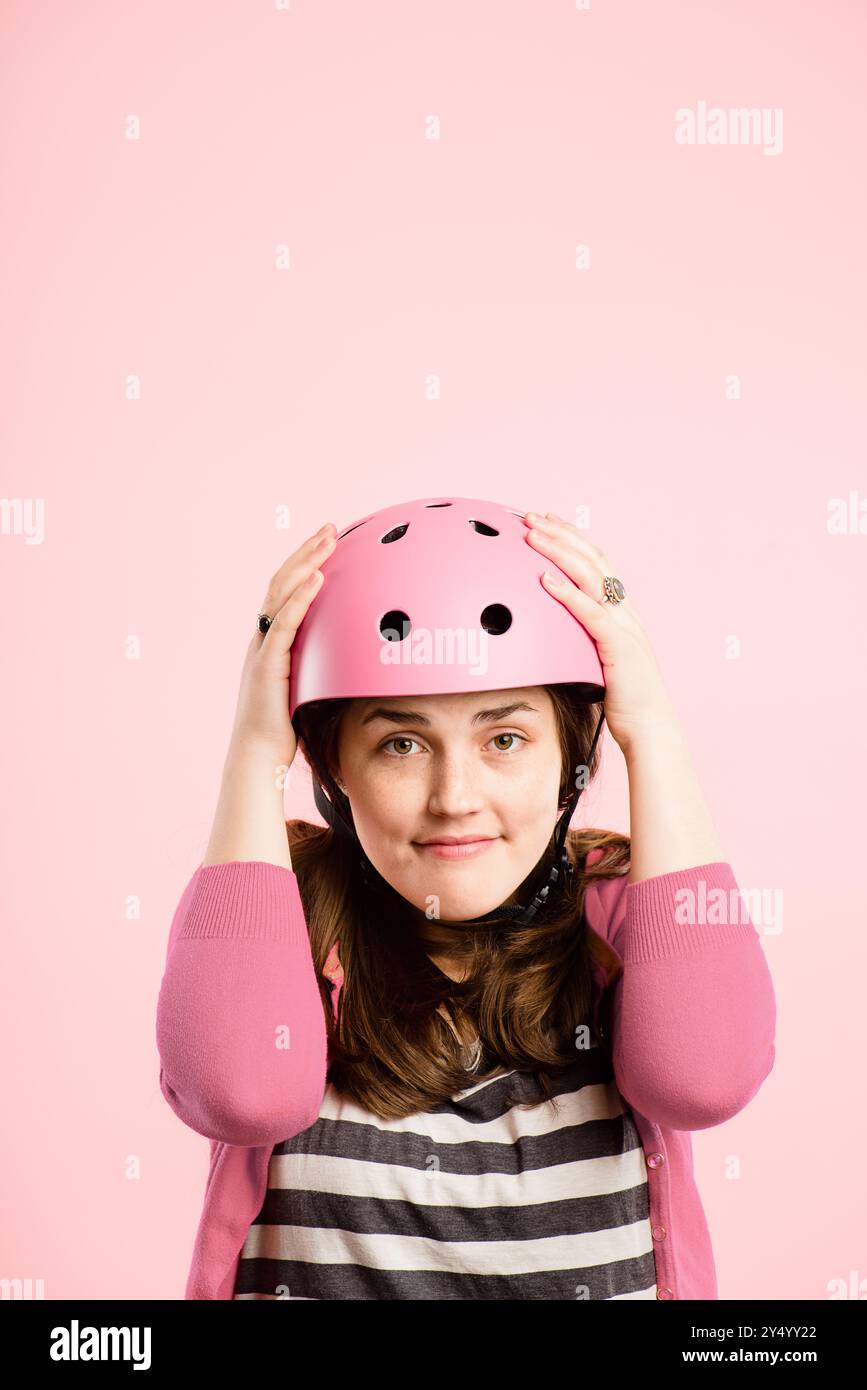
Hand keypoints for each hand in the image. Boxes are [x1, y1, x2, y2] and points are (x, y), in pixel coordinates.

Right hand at [228, 521, 336, 763]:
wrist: (259, 756)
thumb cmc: (284, 729)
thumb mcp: (308, 687)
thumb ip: (323, 665)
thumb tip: (357, 658)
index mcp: (271, 641)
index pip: (287, 591)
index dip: (305, 564)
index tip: (327, 542)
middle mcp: (263, 638)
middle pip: (283, 582)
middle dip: (307, 552)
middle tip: (330, 528)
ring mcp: (262, 649)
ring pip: (281, 594)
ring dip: (305, 563)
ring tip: (327, 540)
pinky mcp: (267, 664)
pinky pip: (284, 623)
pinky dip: (300, 598)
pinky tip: (317, 579)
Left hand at [523, 510, 680, 755]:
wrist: (651, 729)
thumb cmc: (624, 702)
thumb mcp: (598, 663)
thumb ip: (581, 643)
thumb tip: (550, 636)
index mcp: (622, 613)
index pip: (596, 564)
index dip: (572, 539)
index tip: (546, 523)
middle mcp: (626, 612)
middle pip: (591, 559)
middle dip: (560, 533)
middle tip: (531, 517)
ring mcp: (625, 626)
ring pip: (590, 576)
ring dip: (558, 551)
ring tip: (531, 535)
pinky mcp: (619, 645)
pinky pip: (589, 612)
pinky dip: (565, 592)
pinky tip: (543, 579)